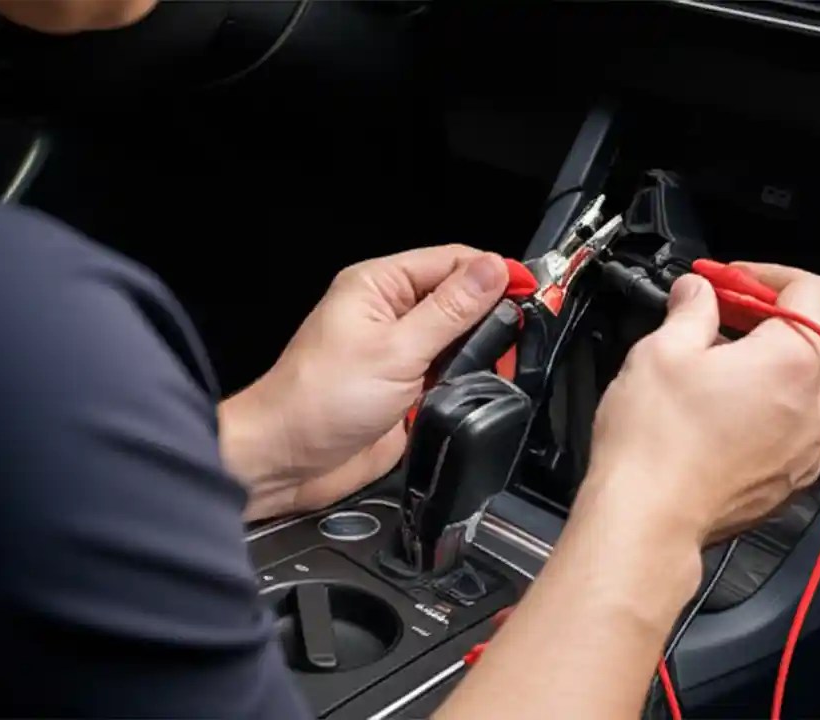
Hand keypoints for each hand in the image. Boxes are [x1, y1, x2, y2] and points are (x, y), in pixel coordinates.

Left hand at [220, 245, 508, 519]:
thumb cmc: (320, 400)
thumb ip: (451, 311)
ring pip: (460, 339)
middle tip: (518, 336)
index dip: (492, 272)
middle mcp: (390, 313)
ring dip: (482, 352)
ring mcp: (399, 352)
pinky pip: (450, 374)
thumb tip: (492, 269)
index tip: (530, 290)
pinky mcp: (407, 388)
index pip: (450, 261)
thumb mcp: (397, 350)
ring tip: (498, 366)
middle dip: (492, 315)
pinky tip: (479, 389)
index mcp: (379, 286)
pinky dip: (468, 380)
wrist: (289, 461)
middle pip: (460, 298)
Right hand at [574, 263, 819, 549]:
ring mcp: (808, 449)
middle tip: (708, 318)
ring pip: (796, 386)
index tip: (729, 280)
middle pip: (807, 339)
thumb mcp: (661, 350)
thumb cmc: (654, 441)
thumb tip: (698, 293)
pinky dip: (760, 410)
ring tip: (704, 371)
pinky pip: (788, 428)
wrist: (647, 521)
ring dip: (759, 367)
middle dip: (758, 321)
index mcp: (795, 362)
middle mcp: (817, 407)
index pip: (813, 290)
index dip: (767, 275)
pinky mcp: (791, 480)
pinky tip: (713, 414)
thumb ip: (692, 309)